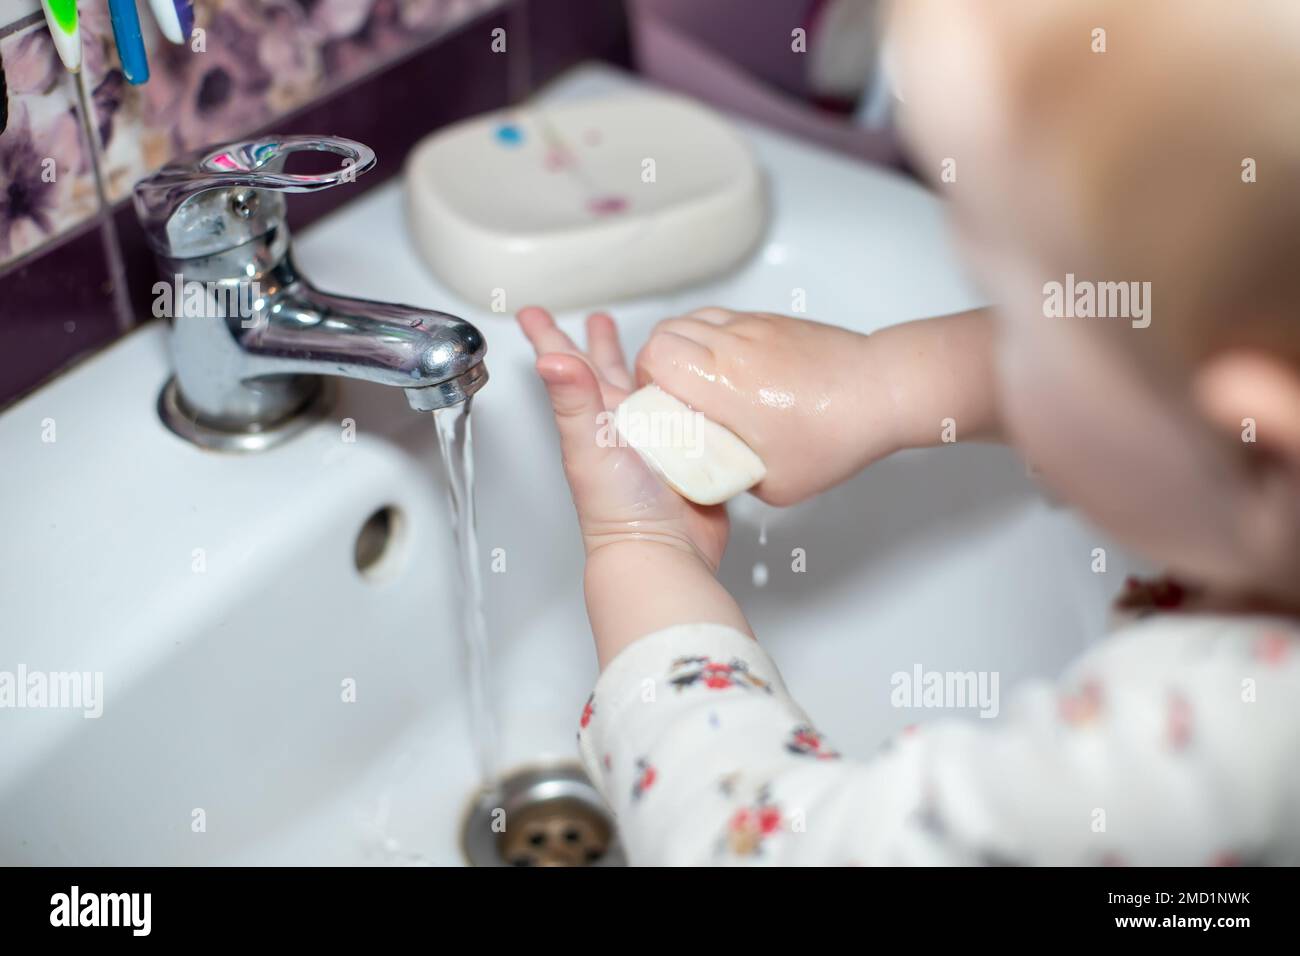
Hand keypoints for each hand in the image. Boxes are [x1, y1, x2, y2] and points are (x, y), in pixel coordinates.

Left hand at [517, 307, 728, 570]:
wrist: (664, 551)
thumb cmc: (617, 509)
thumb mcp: (589, 444)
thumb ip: (572, 398)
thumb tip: (548, 359)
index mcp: (593, 417)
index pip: (568, 367)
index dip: (551, 338)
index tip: (531, 314)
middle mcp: (621, 427)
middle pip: (607, 374)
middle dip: (600, 345)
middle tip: (597, 319)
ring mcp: (656, 442)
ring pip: (652, 393)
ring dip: (650, 368)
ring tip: (654, 347)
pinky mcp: (690, 456)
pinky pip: (692, 420)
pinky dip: (695, 401)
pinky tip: (701, 391)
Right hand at [632, 308, 896, 504]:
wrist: (881, 391)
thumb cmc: (836, 435)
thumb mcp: (775, 484)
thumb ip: (734, 475)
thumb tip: (719, 473)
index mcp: (723, 382)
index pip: (653, 357)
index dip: (645, 382)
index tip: (658, 407)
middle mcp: (732, 346)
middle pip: (664, 333)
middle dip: (655, 363)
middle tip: (671, 395)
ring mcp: (752, 328)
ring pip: (691, 319)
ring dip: (681, 346)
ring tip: (696, 379)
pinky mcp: (770, 322)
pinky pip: (722, 318)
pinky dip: (710, 338)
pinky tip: (729, 368)